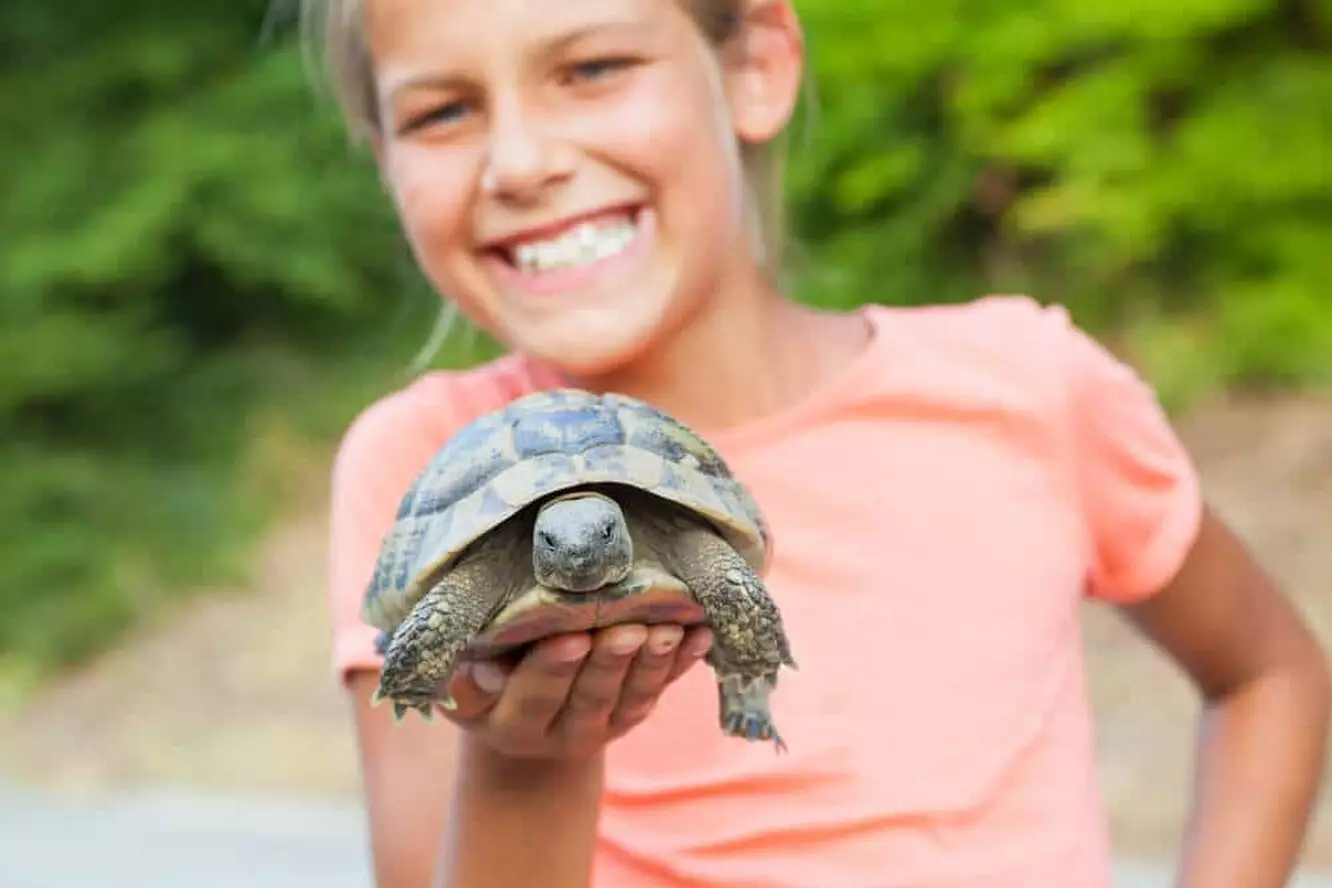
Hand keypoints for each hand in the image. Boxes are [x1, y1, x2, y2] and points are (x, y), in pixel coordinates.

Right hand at [438, 623, 712, 759]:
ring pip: (632, 696)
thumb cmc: (482, 680)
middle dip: (611, 661)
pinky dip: (683, 663)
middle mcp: (562, 732)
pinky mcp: (634, 713)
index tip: (571, 637)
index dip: (552, 668)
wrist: (522, 720)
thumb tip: (479, 670)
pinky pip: (661, 689)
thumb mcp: (462, 687)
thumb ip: (464, 681)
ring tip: (671, 629)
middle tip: (629, 629)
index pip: (533, 696)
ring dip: (654, 662)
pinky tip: (702, 634)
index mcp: (512, 724)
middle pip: (590, 696)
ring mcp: (604, 725)